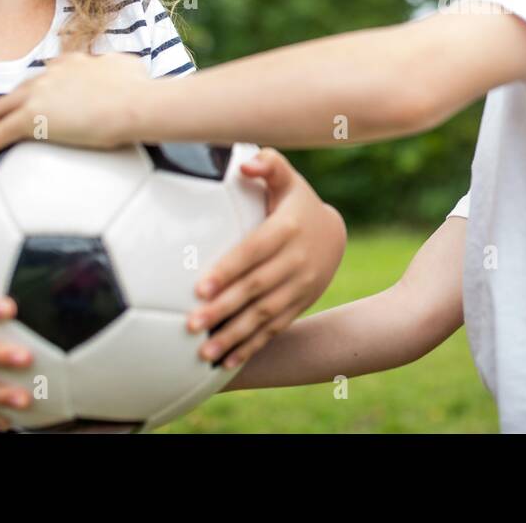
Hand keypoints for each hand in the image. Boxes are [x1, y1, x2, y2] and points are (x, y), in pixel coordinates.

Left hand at [0, 53, 150, 158]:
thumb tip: (123, 67)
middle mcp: (50, 73)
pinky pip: (0, 132)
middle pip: (19, 90)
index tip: (32, 97)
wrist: (136, 103)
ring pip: (2, 108)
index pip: (46, 76)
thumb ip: (116, 65)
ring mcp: (38, 94)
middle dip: (6, 103)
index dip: (36, 88)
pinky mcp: (31, 118)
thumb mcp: (128, 65)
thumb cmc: (140, 88)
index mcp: (72, 62)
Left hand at [186, 148, 346, 369]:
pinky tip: (226, 361)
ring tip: (203, 351)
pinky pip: (274, 328)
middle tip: (191, 324)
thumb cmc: (296, 202)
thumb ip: (268, 164)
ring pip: (265, 314)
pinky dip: (251, 346)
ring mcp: (300, 286)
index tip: (200, 287)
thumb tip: (245, 164)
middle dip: (224, 308)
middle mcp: (296, 261)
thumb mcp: (288, 178)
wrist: (334, 234)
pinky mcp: (299, 305)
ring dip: (234, 334)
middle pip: (257, 288)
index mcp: (286, 229)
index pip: (254, 251)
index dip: (229, 269)